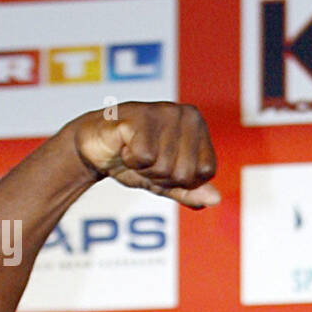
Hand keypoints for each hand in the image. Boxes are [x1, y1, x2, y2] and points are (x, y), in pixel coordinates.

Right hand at [72, 101, 219, 208]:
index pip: (205, 172)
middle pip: (185, 173)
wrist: (95, 148)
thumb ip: (191, 191)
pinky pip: (145, 158)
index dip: (182, 180)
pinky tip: (124, 146)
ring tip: (134, 152)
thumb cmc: (135, 161)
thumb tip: (216, 199)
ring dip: (144, 169)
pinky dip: (130, 161)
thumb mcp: (167, 182)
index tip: (164, 166)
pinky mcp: (139, 116)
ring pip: (165, 167)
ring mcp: (163, 111)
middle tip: (145, 160)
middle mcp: (186, 114)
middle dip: (161, 177)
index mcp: (199, 126)